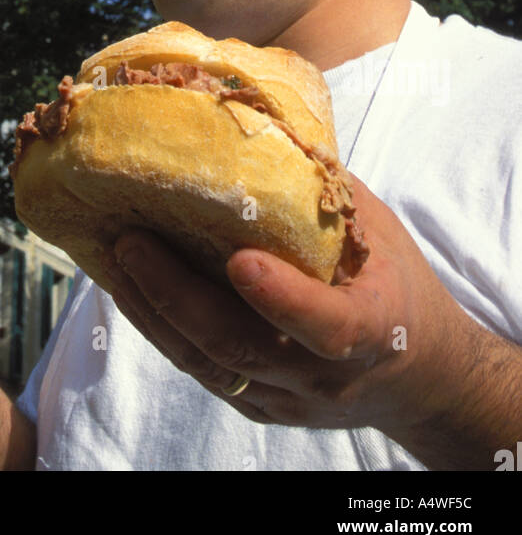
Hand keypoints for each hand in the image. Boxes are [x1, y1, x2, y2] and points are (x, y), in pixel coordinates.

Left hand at [105, 174, 470, 436]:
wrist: (418, 377)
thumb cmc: (395, 283)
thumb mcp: (379, 233)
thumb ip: (324, 195)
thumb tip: (263, 127)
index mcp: (373, 329)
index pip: (328, 326)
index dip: (282, 297)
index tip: (238, 259)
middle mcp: (326, 376)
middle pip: (242, 347)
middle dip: (177, 295)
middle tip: (132, 241)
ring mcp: (288, 399)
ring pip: (209, 365)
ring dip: (153, 311)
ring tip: (115, 257)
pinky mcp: (259, 407)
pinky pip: (202, 371)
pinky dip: (162, 328)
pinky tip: (131, 287)